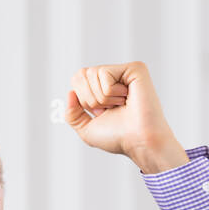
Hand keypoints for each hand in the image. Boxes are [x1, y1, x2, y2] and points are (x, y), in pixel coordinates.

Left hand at [64, 62, 187, 172]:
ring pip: (92, 74)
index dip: (83, 100)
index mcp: (103, 88)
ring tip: (120, 105)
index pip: (77, 80)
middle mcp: (113, 77)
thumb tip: (70, 92)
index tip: (101, 113)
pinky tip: (127, 98)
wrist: (138, 141)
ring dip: (102, 98)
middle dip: (89, 99)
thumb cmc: (119, 137)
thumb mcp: (86, 129)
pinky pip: (104, 73)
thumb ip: (72, 114)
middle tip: (110, 109)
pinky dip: (111, 92)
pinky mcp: (134, 68)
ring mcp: (124, 72)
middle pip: (80, 74)